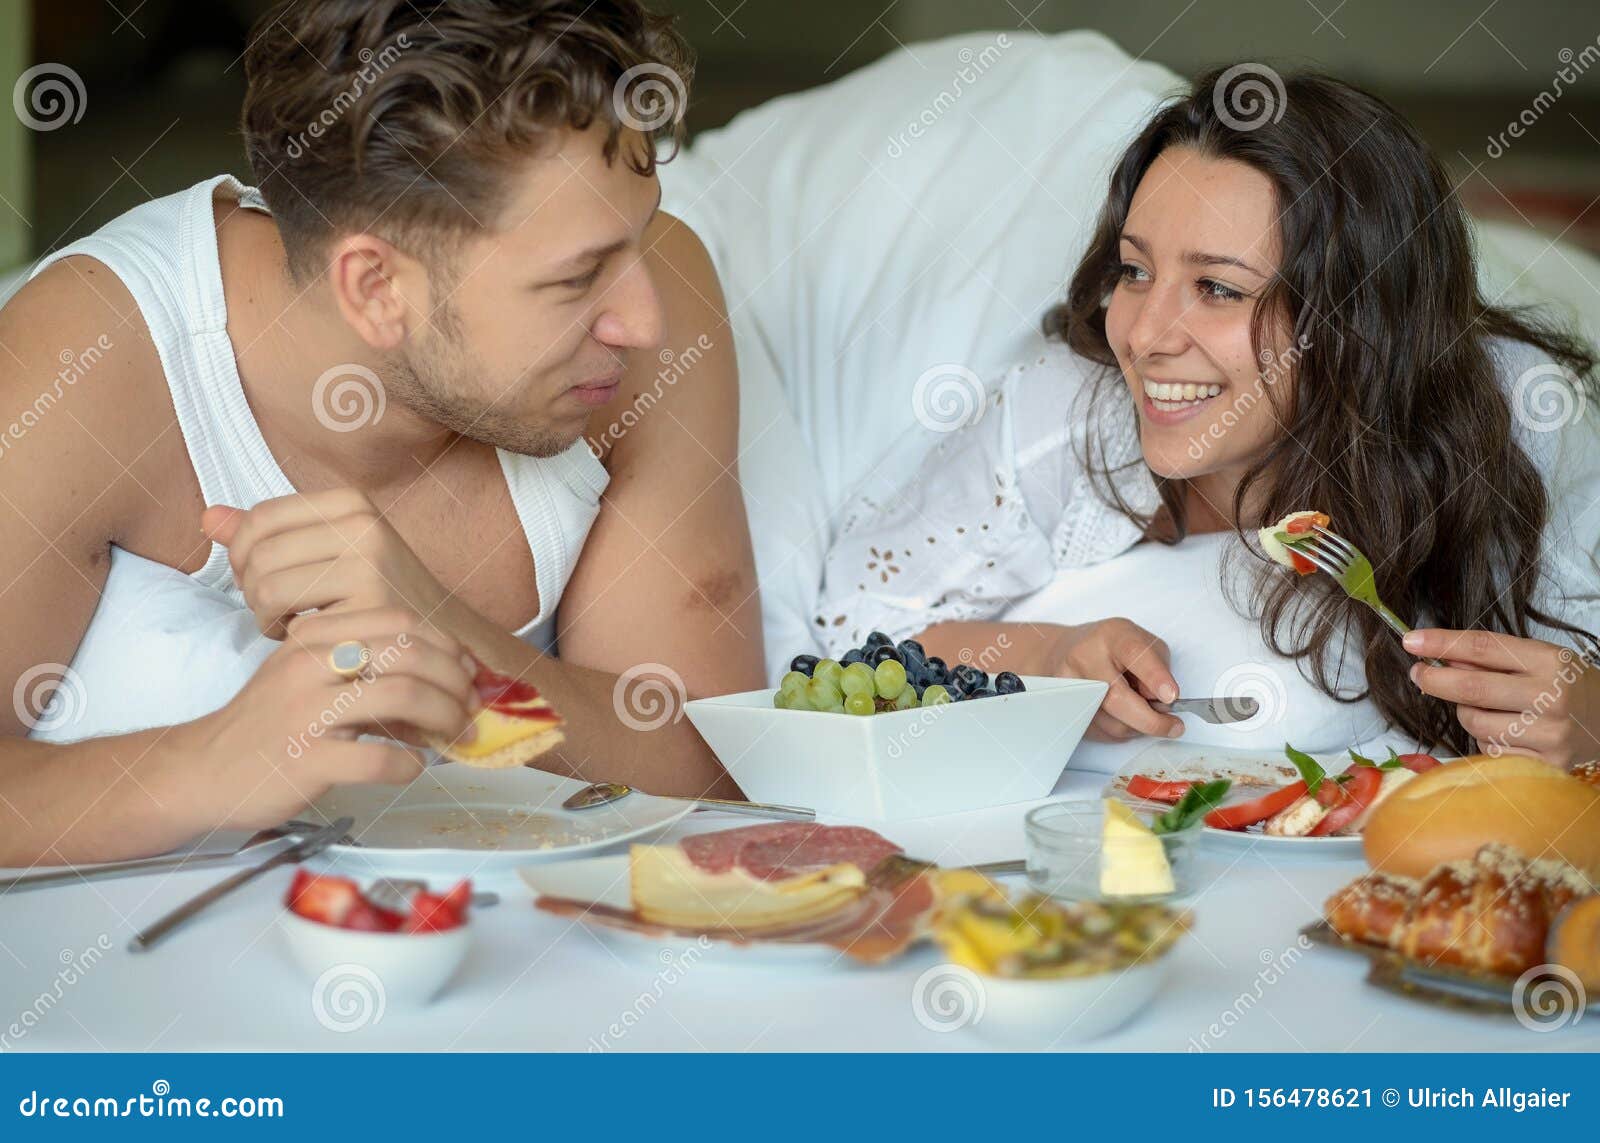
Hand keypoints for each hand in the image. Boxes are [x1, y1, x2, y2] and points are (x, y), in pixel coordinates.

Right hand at [182, 607, 477, 828]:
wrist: (204, 770)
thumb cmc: (268, 723)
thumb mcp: (306, 674)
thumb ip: (361, 662)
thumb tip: (441, 667)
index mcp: (314, 638)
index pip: (398, 622)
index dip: (444, 645)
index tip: (465, 669)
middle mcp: (309, 666)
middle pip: (408, 654)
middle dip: (454, 680)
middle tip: (470, 706)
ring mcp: (306, 713)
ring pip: (401, 696)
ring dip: (444, 717)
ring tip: (456, 734)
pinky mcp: (306, 760)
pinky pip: (378, 757)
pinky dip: (408, 764)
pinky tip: (412, 768)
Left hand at [202, 490, 447, 638]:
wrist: (445, 640)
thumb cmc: (378, 598)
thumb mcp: (326, 554)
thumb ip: (266, 535)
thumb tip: (207, 517)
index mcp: (350, 502)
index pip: (259, 518)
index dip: (245, 556)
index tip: (266, 580)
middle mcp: (362, 523)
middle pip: (257, 553)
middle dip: (253, 590)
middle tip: (279, 612)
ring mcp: (370, 563)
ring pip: (266, 585)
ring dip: (266, 615)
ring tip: (292, 625)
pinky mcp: (370, 606)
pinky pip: (292, 620)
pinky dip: (288, 636)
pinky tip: (311, 640)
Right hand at [1034, 619, 1183, 741]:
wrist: (1064, 651)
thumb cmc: (1112, 648)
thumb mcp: (1144, 643)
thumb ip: (1159, 668)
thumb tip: (1160, 702)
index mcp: (1112, 636)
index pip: (1134, 654)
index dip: (1155, 676)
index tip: (1172, 696)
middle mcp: (1086, 657)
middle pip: (1117, 698)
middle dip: (1150, 720)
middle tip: (1173, 727)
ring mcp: (1071, 685)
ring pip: (1112, 723)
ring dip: (1137, 726)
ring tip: (1143, 712)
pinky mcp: (1066, 709)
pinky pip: (1102, 733)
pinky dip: (1121, 729)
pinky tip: (1123, 715)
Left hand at [1404, 627, 1599, 769]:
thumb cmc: (1568, 687)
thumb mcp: (1540, 660)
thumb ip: (1493, 658)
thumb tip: (1441, 657)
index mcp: (1551, 662)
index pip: (1484, 648)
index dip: (1442, 643)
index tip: (1411, 641)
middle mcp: (1552, 698)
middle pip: (1471, 689)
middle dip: (1434, 680)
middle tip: (1419, 674)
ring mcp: (1550, 735)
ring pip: (1475, 723)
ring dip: (1467, 714)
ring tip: (1487, 708)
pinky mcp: (1546, 764)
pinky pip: (1490, 750)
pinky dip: (1487, 739)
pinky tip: (1508, 732)